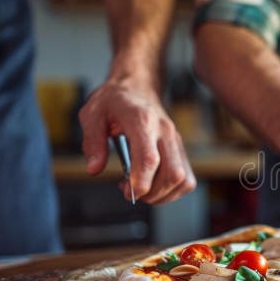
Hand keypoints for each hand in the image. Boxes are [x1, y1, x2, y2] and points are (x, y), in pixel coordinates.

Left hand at [79, 71, 195, 203]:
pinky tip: (154, 186)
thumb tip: (94, 169)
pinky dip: (172, 190)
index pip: (150, 159)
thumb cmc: (115, 100)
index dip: (141, 182)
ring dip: (163, 194)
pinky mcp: (180, 149)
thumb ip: (92, 142)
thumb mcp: (92, 114)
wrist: (137, 86)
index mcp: (142, 121)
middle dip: (152, 193)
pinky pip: (187, 178)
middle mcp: (165, 132)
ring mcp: (176, 140)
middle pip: (173, 174)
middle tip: (131, 191)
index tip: (127, 190)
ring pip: (183, 179)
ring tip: (142, 189)